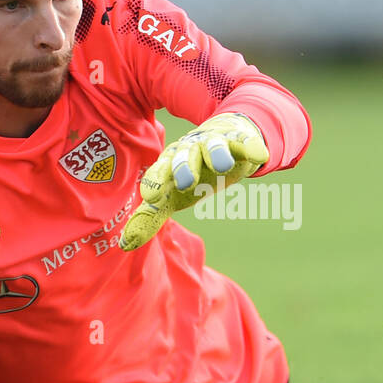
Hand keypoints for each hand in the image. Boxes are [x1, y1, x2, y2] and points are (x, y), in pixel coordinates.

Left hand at [120, 113, 268, 250]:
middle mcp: (190, 151)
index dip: (155, 182)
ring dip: (217, 153)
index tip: (150, 197)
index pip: (159, 172)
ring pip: (213, 146)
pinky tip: (258, 155)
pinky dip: (251, 147)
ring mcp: (215, 144)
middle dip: (184, 167)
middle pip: (184, 156)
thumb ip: (150, 217)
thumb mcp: (173, 195)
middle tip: (186, 182)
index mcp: (170, 164)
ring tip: (222, 165)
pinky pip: (244, 142)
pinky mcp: (239, 141)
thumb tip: (125, 245)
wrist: (223, 137)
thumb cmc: (193, 173)